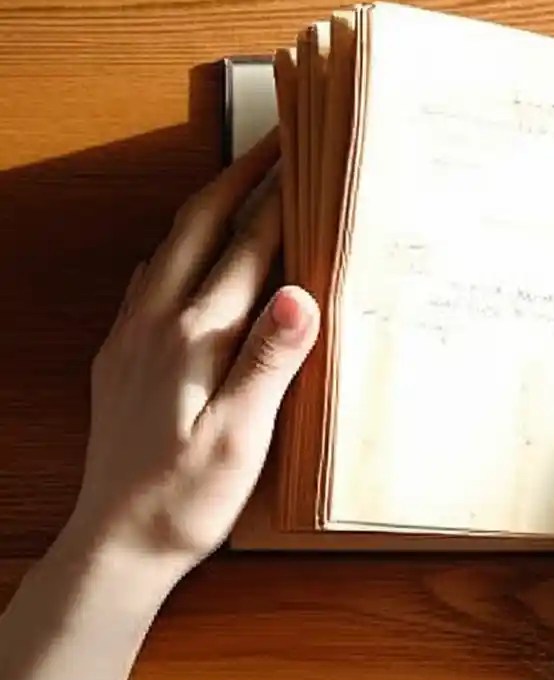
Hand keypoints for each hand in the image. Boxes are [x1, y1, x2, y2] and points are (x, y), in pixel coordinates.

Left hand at [65, 129, 318, 577]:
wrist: (117, 542)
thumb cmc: (187, 496)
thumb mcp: (242, 436)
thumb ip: (269, 360)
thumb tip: (299, 294)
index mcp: (196, 338)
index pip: (248, 247)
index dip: (281, 197)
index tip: (309, 157)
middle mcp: (157, 323)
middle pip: (200, 223)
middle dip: (240, 173)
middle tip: (276, 138)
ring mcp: (132, 336)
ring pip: (170, 244)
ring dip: (208, 203)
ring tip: (243, 180)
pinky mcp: (120, 355)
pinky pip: (149, 277)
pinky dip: (179, 245)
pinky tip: (189, 254)